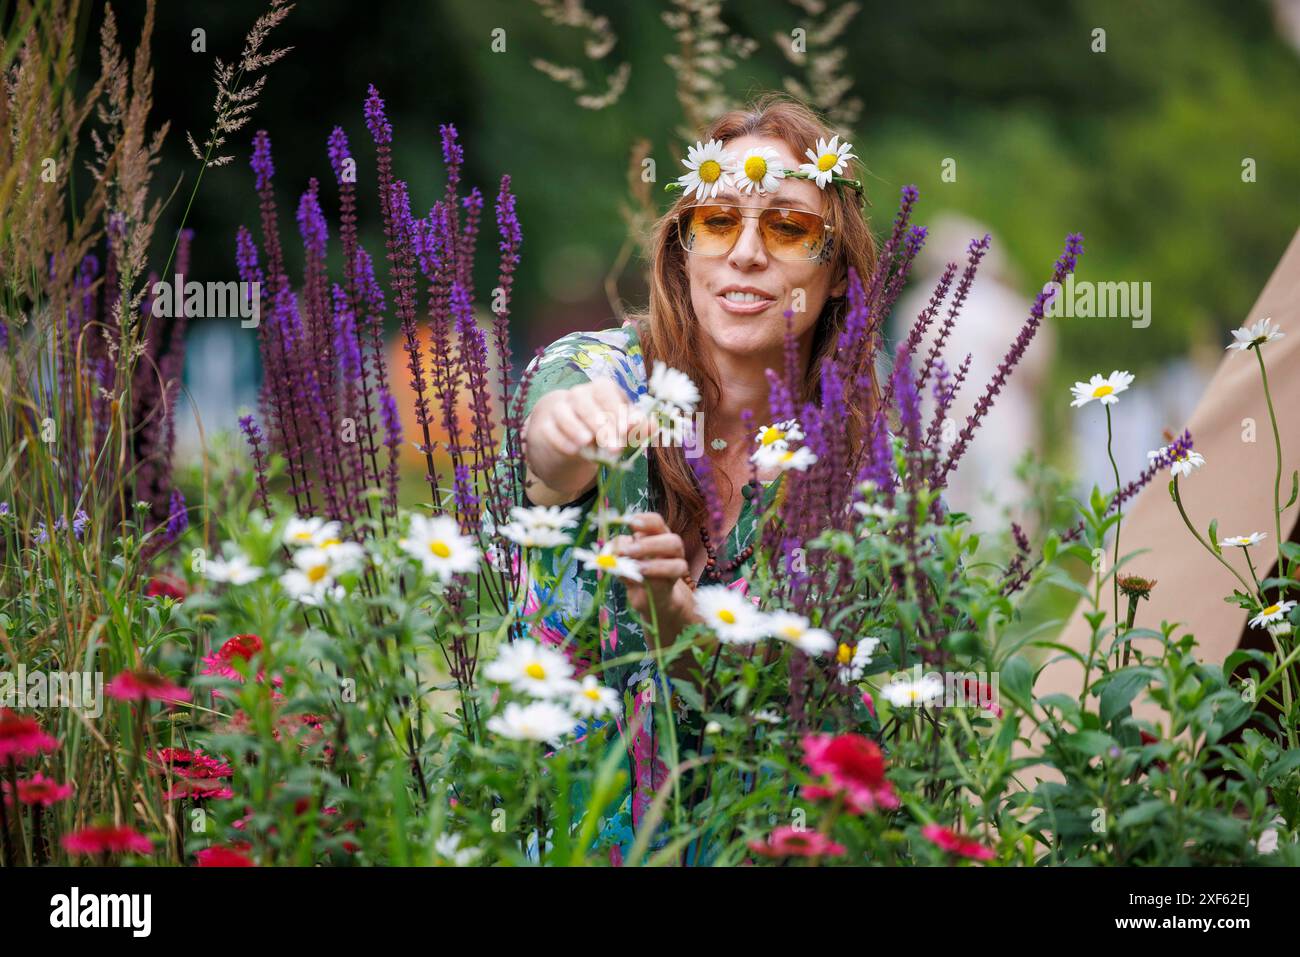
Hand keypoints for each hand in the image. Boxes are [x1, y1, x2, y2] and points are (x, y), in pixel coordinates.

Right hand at [523, 379, 648, 500]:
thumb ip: (639, 427)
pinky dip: (561, 439)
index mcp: (602, 389)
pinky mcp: (546, 427)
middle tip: (614, 448)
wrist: (578, 442)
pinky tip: (573, 450)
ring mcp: (560, 409)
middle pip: (584, 402)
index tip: (627, 430)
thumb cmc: (607, 430)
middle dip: (601, 425)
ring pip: (563, 412)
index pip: (606, 392)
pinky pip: (550, 430)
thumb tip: (653, 425)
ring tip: (588, 443)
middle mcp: (579, 395)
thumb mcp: (625, 429)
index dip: (616, 410)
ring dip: (576, 427)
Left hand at [611, 511, 698, 655]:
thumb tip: (613, 551)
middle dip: (648, 544)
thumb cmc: (635, 572)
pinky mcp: (674, 582)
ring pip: (676, 557)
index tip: (631, 523)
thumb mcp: (623, 559)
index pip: (656, 522)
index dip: (645, 520)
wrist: (651, 598)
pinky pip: (671, 574)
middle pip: (671, 540)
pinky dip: (654, 573)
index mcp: (657, 535)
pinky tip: (640, 576)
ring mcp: (676, 564)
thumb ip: (619, 552)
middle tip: (627, 551)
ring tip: (635, 567)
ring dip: (654, 562)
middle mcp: (671, 547)